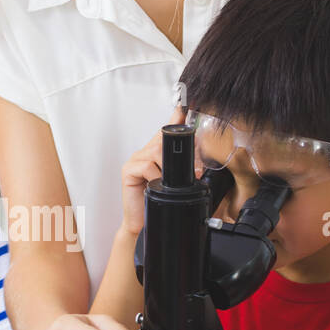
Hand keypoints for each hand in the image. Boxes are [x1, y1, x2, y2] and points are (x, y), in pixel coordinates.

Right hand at [121, 105, 187, 235]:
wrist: (142, 224)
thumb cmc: (157, 203)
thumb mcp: (175, 185)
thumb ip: (184, 171)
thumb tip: (201, 165)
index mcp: (156, 154)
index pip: (167, 131)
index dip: (176, 116)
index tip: (185, 104)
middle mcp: (145, 153)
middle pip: (164, 141)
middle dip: (181, 155)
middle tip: (195, 169)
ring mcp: (135, 160)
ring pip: (157, 152)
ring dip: (169, 167)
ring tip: (173, 181)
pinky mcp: (128, 171)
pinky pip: (147, 166)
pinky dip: (156, 176)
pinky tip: (155, 185)